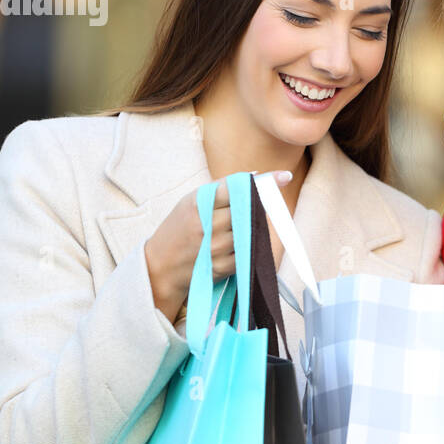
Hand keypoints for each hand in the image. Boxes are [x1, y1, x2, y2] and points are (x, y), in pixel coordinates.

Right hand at [144, 171, 291, 322]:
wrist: (160, 266)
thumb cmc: (179, 229)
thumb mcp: (192, 203)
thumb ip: (221, 190)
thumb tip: (256, 176)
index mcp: (198, 203)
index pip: (236, 187)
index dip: (263, 182)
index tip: (284, 177)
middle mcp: (208, 224)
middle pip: (249, 209)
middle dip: (258, 206)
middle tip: (258, 206)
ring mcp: (215, 247)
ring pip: (252, 231)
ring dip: (254, 227)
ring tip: (239, 228)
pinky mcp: (221, 266)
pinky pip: (248, 252)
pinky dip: (248, 247)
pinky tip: (236, 245)